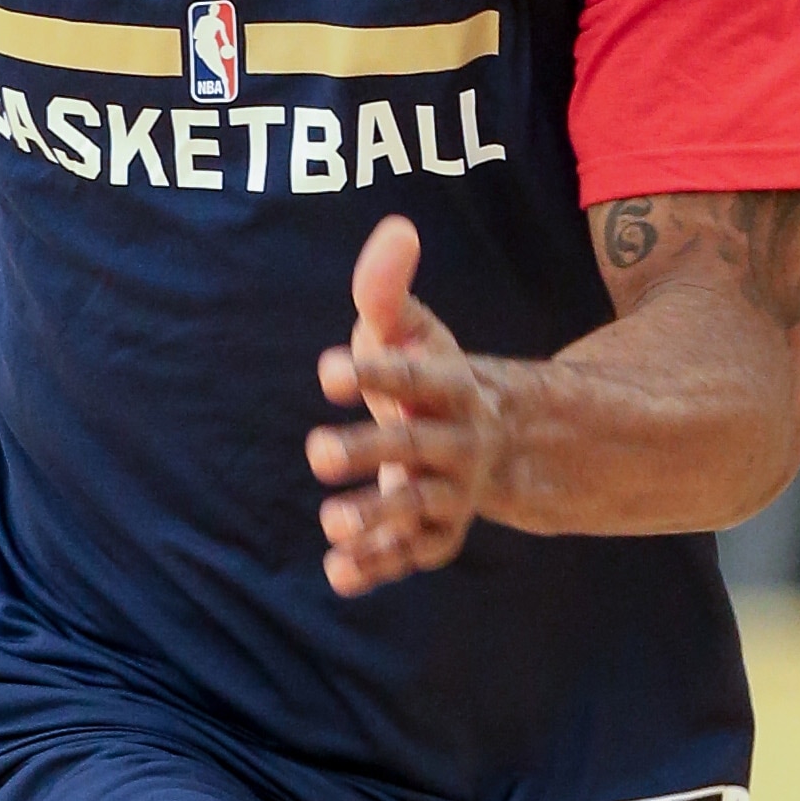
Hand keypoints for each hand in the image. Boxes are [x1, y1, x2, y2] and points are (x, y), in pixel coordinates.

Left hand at [306, 215, 508, 595]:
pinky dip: (379, 566)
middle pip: (416, 448)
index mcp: (451, 386)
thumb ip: (387, 289)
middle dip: (369, 451)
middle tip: (315, 452)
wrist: (485, 439)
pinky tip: (337, 572)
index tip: (328, 369)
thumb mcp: (407, 331)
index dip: (376, 373)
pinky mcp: (437, 533)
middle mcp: (458, 443)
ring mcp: (451, 493)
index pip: (415, 377)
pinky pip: (413, 554)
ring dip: (377, 518)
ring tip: (330, 522)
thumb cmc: (425, 376)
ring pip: (418, 510)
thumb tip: (396, 228)